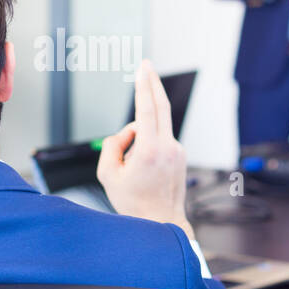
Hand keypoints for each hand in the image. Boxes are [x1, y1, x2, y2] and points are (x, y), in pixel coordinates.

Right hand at [97, 59, 192, 237]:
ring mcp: (177, 151)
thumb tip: (127, 132)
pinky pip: (159, 139)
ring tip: (130, 167)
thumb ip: (112, 145)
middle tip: (147, 64)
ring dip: (138, 135)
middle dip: (153, 83)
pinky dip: (147, 144)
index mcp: (150, 151)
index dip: (144, 85)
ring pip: (154, 128)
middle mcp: (168, 147)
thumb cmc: (134, 203)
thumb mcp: (108, 175)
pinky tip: (142, 168)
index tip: (143, 67)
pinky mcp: (180, 155)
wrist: (161, 223)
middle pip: (162, 106)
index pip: (147, 109)